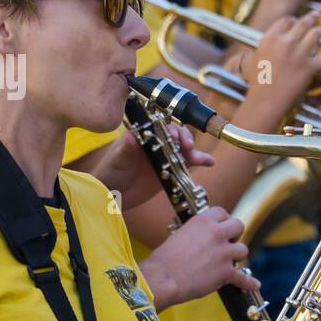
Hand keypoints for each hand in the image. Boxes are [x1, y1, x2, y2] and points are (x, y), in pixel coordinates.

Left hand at [90, 126, 213, 211]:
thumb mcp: (117, 160)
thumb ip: (126, 148)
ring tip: (200, 158)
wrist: (114, 194)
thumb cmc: (111, 173)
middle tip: (187, 147)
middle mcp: (156, 142)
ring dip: (195, 150)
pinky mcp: (172, 169)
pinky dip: (200, 161)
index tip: (174, 137)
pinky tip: (209, 162)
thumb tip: (131, 135)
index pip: (160, 125)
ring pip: (184, 148)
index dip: (169, 129)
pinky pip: (188, 163)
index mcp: (142, 134)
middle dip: (184, 139)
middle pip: (176, 134)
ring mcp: (165, 155)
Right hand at [140, 206, 258, 309]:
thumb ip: (196, 234)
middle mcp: (216, 233)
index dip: (224, 220)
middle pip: (239, 226)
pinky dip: (248, 282)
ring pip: (243, 250)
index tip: (222, 227)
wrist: (162, 278)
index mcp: (203, 221)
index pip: (222, 212)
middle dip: (235, 235)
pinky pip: (243, 277)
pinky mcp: (226, 272)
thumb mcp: (179, 235)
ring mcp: (223, 252)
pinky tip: (254, 284)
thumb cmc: (164, 260)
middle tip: (228, 243)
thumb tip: (202, 240)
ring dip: (236, 256)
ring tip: (228, 262)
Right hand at [237, 12, 320, 115]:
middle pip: (303, 24)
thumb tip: (265, 43)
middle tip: (316, 15)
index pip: (286, 21)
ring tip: (320, 33)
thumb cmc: (256, 83)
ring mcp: (298, 55)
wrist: (264, 100)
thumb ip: (262, 48)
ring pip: (315, 35)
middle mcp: (285, 43)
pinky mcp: (308, 68)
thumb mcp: (253, 60)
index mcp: (271, 38)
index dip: (293, 20)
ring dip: (319, 33)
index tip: (296, 22)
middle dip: (311, 19)